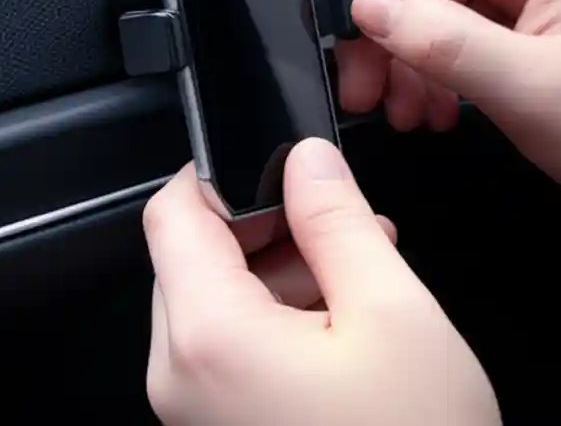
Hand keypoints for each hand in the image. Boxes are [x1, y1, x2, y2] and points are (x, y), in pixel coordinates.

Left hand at [142, 137, 499, 425]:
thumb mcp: (391, 314)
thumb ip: (337, 221)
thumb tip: (306, 160)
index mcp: (209, 337)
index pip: (169, 213)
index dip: (219, 172)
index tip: (274, 162)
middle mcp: (180, 378)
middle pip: (189, 259)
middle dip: (263, 227)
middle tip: (337, 218)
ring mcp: (192, 413)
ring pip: (210, 305)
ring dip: (275, 273)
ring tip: (356, 269)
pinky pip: (224, 353)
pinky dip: (272, 322)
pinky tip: (338, 321)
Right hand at [312, 0, 560, 233]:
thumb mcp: (531, 88)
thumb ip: (442, 41)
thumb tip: (365, 3)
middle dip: (377, 20)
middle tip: (352, 78)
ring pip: (427, 5)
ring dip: (398, 57)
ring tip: (392, 109)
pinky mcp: (522, 34)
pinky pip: (450, 38)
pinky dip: (426, 75)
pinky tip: (426, 114)